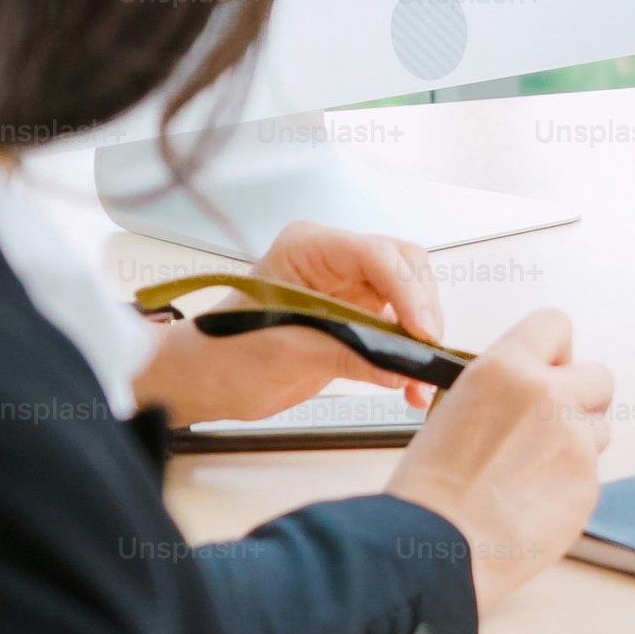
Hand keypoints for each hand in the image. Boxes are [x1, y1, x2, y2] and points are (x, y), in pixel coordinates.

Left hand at [128, 221, 442, 423]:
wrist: (207, 381)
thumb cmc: (224, 353)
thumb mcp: (284, 353)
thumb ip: (345, 355)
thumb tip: (400, 369)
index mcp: (310, 248)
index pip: (376, 255)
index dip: (406, 291)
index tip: (421, 331)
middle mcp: (337, 260)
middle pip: (405, 268)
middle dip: (422, 310)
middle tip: (426, 351)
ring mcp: (352, 288)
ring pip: (413, 297)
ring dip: (422, 336)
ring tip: (421, 376)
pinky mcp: (361, 318)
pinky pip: (402, 329)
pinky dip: (411, 356)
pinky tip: (411, 385)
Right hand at [380, 310, 607, 607]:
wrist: (435, 546)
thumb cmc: (430, 485)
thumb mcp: (455, 408)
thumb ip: (504, 390)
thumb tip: (528, 390)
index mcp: (507, 369)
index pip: (554, 324)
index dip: (553, 349)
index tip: (547, 368)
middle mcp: (550, 397)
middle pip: (598, 377)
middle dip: (579, 397)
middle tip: (546, 425)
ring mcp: (577, 442)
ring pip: (599, 429)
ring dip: (575, 444)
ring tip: (527, 473)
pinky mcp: (589, 484)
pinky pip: (590, 473)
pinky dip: (568, 484)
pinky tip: (530, 502)